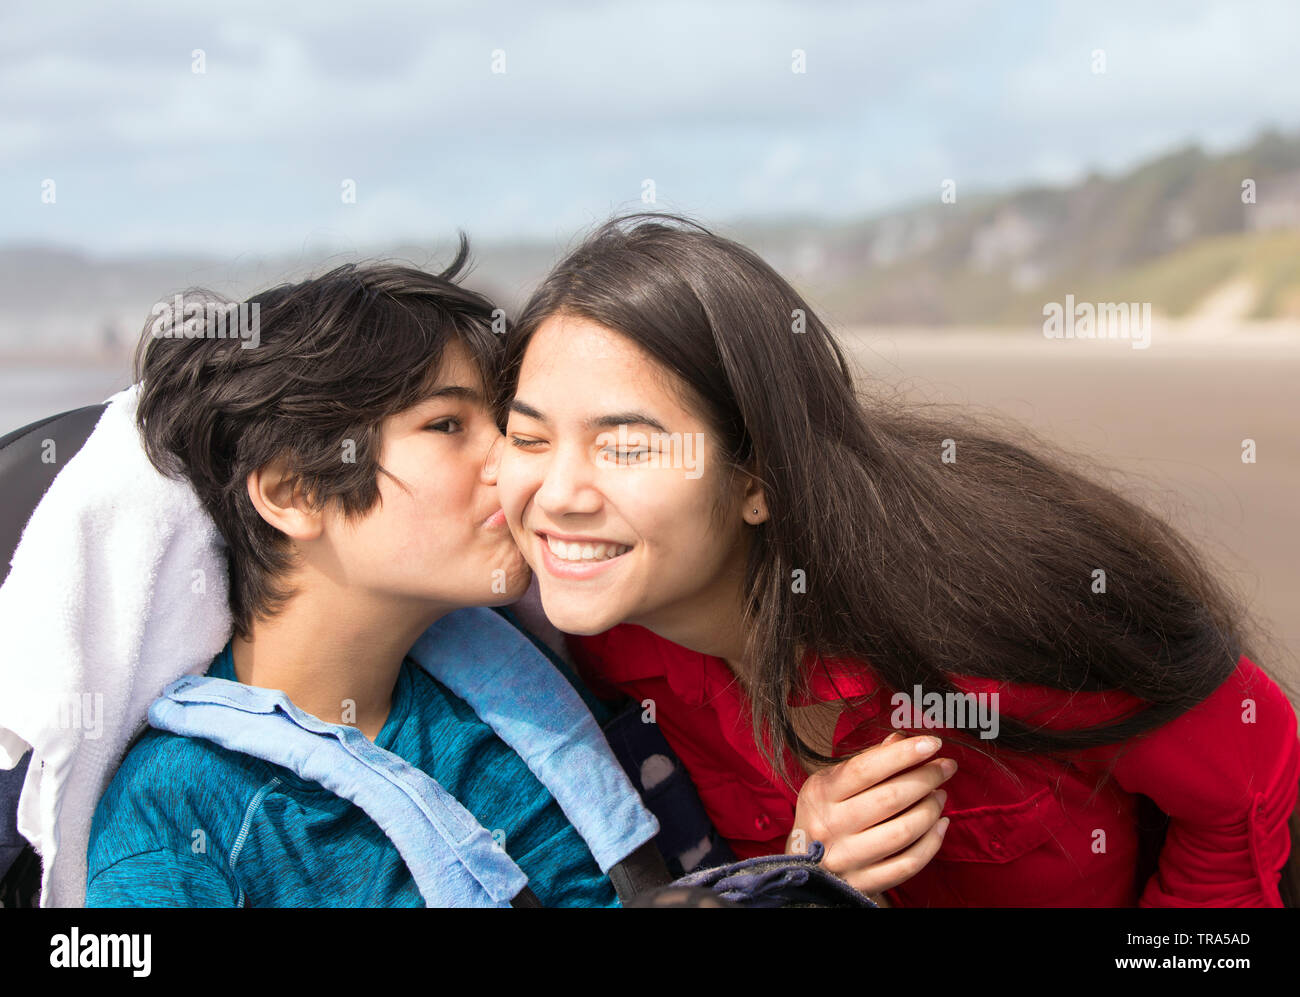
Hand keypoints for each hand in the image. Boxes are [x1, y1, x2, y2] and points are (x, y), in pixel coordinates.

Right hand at [788, 731, 954, 897]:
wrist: (804, 867)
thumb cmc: (822, 816)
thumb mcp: (830, 783)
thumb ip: (865, 762)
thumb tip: (898, 740)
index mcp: (821, 794)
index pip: (865, 769)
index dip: (902, 754)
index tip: (931, 743)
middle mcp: (831, 826)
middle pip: (890, 798)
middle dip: (926, 778)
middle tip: (945, 767)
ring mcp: (846, 858)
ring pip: (903, 832)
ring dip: (931, 810)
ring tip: (940, 795)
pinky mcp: (863, 883)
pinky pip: (908, 864)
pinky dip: (932, 843)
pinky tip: (939, 825)